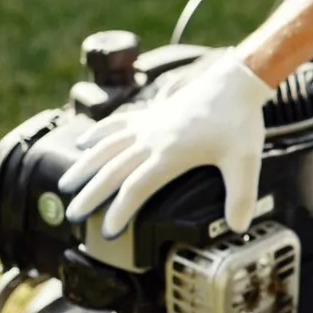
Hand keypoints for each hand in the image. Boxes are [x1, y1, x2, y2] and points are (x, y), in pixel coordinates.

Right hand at [58, 49, 275, 238]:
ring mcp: (149, 124)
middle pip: (113, 170)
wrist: (236, 82)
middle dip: (91, 194)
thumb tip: (239, 227)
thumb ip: (241, 196)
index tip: (108, 231)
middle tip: (72, 214)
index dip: (120, 211)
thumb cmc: (240, 121)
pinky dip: (98, 133)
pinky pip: (117, 124)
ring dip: (85, 165)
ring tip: (67, 182)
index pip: (136, 188)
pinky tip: (85, 141)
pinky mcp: (152, 112)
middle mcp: (152, 139)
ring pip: (107, 146)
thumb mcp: (245, 162)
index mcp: (170, 155)